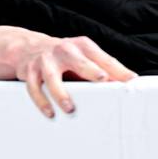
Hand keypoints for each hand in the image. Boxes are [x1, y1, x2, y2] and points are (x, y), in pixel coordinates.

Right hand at [1, 30, 136, 117]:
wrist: (28, 48)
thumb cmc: (64, 57)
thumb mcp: (84, 58)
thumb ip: (103, 69)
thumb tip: (126, 83)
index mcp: (82, 46)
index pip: (102, 57)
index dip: (116, 68)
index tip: (129, 79)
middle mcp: (65, 49)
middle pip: (78, 61)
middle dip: (91, 70)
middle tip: (102, 79)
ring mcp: (46, 59)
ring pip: (52, 77)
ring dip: (61, 93)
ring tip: (70, 109)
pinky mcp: (30, 71)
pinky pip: (34, 87)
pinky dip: (42, 101)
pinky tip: (50, 112)